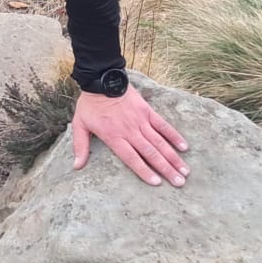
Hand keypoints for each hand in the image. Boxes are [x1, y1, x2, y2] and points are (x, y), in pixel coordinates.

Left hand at [72, 85, 189, 187]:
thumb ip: (80, 146)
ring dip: (173, 157)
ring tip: (185, 171)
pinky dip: (174, 136)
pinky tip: (184, 147)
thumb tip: (76, 166)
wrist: (101, 80)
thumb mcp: (79, 125)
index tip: (157, 183)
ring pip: (160, 142)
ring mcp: (141, 121)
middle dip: (166, 169)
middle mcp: (130, 131)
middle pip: (151, 153)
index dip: (144, 171)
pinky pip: (163, 126)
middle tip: (180, 183)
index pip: (131, 158)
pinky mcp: (147, 111)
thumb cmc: (90, 105)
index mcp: (114, 136)